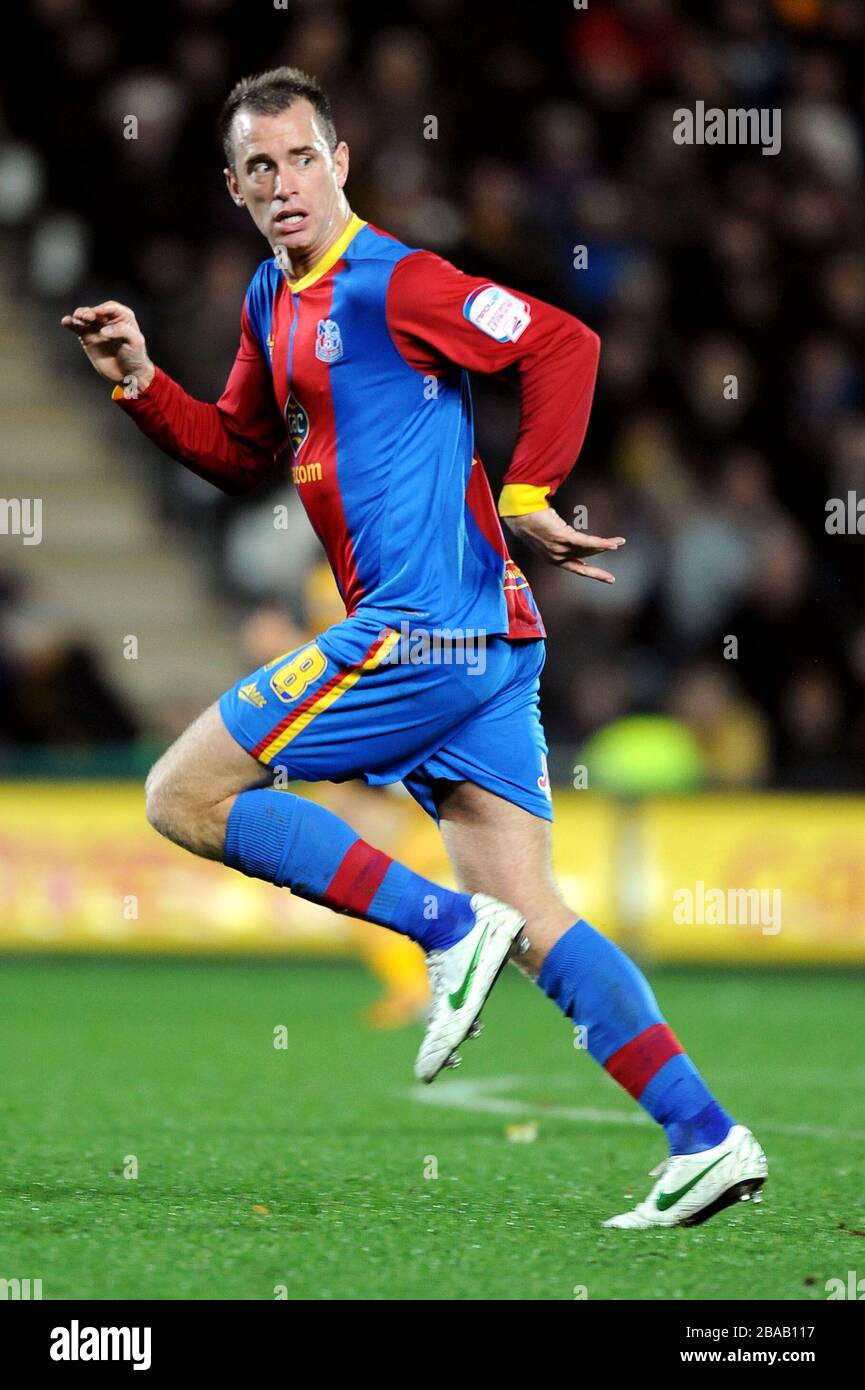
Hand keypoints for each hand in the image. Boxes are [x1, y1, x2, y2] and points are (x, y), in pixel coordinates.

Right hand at [61, 301, 154, 390]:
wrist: (128, 374)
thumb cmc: (135, 356)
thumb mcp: (135, 341)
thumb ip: (122, 331)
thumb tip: (103, 331)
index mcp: (123, 317)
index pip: (111, 308)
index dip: (103, 309)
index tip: (98, 313)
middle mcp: (108, 320)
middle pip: (95, 311)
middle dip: (90, 312)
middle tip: (87, 317)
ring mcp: (96, 328)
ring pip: (84, 317)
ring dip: (79, 316)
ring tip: (76, 319)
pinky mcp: (87, 338)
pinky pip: (77, 328)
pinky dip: (70, 323)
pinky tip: (66, 321)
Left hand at [503, 508, 624, 583]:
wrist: (519, 512)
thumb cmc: (531, 519)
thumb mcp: (547, 533)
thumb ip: (562, 538)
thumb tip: (573, 536)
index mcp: (552, 559)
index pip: (577, 567)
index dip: (593, 573)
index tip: (607, 578)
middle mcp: (556, 557)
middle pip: (585, 558)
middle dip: (600, 560)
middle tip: (613, 567)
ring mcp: (559, 548)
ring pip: (588, 549)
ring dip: (605, 546)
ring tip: (619, 542)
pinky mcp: (562, 537)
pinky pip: (586, 542)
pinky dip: (601, 543)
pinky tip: (613, 543)